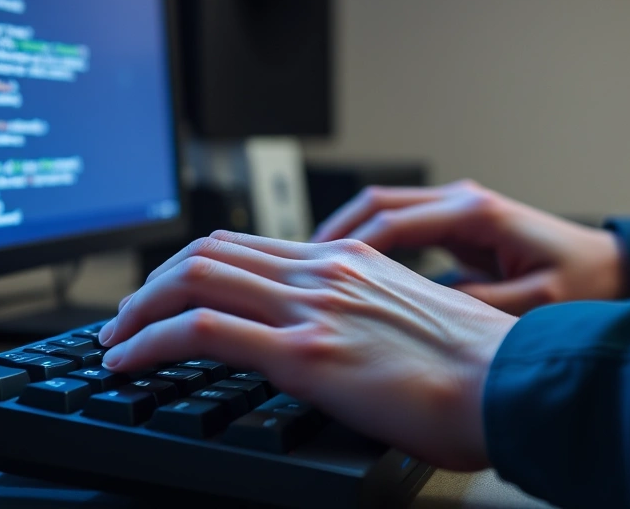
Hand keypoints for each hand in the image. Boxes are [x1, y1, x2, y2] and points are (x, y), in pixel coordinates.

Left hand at [99, 231, 517, 470]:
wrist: (514, 383)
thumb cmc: (478, 365)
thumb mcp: (409, 319)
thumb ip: (361, 313)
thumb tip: (334, 336)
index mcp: (347, 261)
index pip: (247, 245)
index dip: (193, 265)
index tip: (170, 293)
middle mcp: (323, 271)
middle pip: (209, 253)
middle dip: (153, 283)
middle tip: (127, 315)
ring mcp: (311, 307)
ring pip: (193, 282)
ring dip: (140, 309)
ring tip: (115, 339)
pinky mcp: (305, 353)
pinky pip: (201, 332)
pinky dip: (150, 341)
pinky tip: (128, 361)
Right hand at [311, 180, 625, 314]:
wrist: (616, 271)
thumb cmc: (585, 285)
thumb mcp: (533, 306)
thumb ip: (476, 309)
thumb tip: (422, 314)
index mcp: (477, 213)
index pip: (394, 220)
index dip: (350, 246)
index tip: (317, 271)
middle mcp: (463, 202)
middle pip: (378, 203)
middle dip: (336, 232)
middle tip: (299, 264)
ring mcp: (460, 210)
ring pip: (385, 212)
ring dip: (350, 236)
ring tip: (316, 268)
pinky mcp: (461, 227)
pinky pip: (403, 229)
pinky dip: (374, 246)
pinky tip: (356, 274)